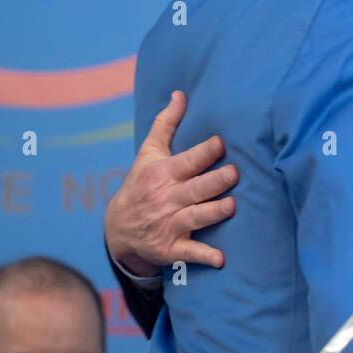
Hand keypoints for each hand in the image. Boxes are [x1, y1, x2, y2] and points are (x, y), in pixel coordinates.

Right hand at [104, 90, 237, 277]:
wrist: (119, 227)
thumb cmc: (143, 182)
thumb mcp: (150, 152)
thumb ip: (166, 123)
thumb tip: (180, 93)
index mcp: (164, 173)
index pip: (188, 161)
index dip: (204, 152)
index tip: (220, 143)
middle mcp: (167, 198)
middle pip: (195, 189)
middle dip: (215, 182)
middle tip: (234, 173)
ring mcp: (169, 224)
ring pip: (195, 217)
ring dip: (213, 213)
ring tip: (232, 206)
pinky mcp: (171, 248)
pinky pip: (189, 253)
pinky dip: (204, 257)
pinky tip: (221, 260)